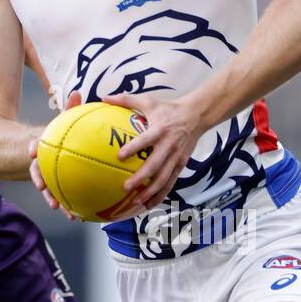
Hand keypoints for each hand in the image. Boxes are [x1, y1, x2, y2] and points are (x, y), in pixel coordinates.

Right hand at [28, 91, 83, 220]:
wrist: (42, 150)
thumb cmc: (55, 134)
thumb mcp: (61, 122)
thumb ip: (68, 110)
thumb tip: (77, 92)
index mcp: (40, 146)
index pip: (34, 146)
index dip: (32, 149)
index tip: (31, 152)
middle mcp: (40, 162)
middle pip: (36, 171)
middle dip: (38, 179)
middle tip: (41, 187)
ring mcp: (45, 174)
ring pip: (46, 187)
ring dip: (51, 198)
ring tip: (59, 208)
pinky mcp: (54, 185)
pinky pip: (60, 195)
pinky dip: (67, 205)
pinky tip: (78, 216)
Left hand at [100, 91, 202, 220]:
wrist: (196, 115)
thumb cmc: (168, 109)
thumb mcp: (148, 101)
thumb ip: (126, 100)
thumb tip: (104, 97)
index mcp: (160, 130)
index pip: (146, 140)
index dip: (134, 148)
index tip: (120, 156)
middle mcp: (169, 146)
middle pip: (155, 165)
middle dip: (141, 178)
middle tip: (126, 186)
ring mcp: (176, 157)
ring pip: (164, 178)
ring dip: (151, 192)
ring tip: (137, 202)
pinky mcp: (181, 165)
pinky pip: (170, 182)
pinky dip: (161, 195)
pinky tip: (149, 205)